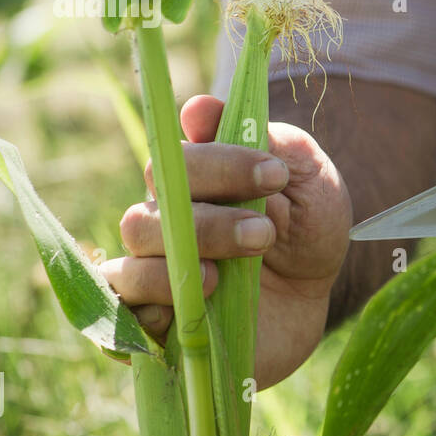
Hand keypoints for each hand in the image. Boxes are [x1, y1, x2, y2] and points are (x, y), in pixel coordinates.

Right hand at [101, 95, 350, 388]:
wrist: (316, 299)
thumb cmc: (308, 230)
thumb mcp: (310, 181)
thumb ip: (267, 142)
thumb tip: (198, 108)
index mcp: (193, 180)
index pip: (174, 160)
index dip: (218, 162)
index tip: (274, 173)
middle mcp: (162, 223)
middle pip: (146, 216)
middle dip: (207, 223)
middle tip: (266, 232)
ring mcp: (153, 276)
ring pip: (127, 268)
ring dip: (177, 270)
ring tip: (226, 277)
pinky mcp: (154, 326)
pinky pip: (120, 323)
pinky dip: (148, 314)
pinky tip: (194, 309)